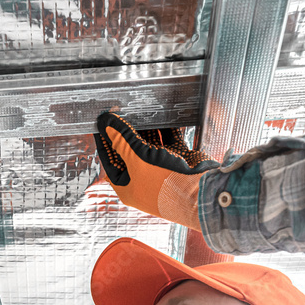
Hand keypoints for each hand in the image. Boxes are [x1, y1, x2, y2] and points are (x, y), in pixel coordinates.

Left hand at [94, 112, 218, 229]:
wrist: (201, 193)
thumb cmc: (166, 186)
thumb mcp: (138, 160)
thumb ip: (122, 140)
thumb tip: (106, 124)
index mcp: (127, 186)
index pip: (110, 159)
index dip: (105, 141)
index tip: (102, 124)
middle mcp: (142, 179)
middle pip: (129, 151)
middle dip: (126, 132)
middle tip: (121, 112)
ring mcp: (160, 170)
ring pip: (149, 145)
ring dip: (146, 129)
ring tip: (140, 110)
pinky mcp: (177, 161)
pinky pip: (168, 142)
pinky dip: (166, 130)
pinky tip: (162, 117)